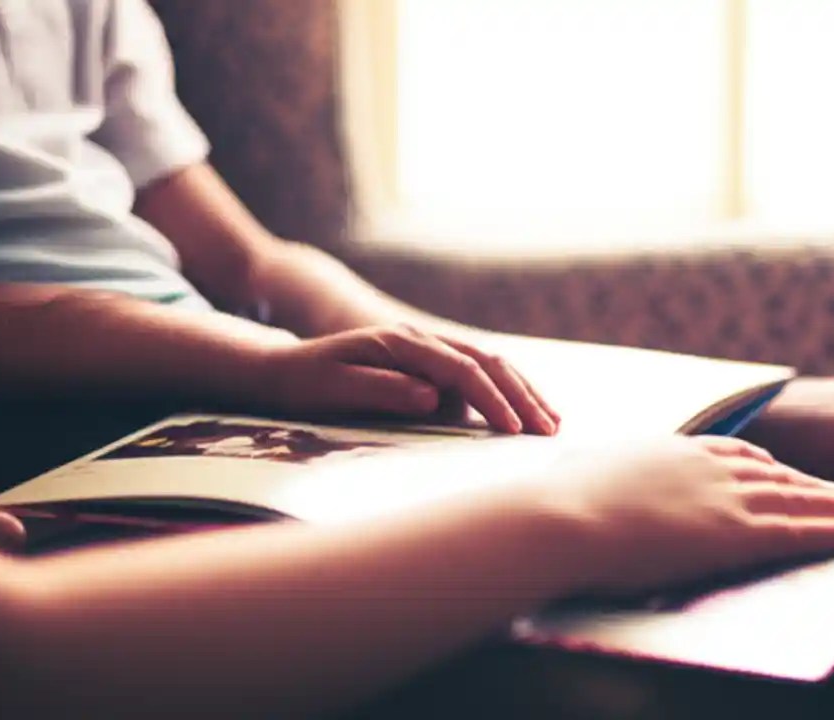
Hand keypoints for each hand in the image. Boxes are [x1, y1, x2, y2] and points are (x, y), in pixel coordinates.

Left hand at [257, 324, 560, 433]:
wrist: (282, 368)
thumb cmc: (304, 381)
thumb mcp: (334, 387)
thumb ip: (384, 389)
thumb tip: (434, 396)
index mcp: (402, 342)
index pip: (461, 368)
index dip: (491, 398)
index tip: (513, 429)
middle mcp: (421, 340)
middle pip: (487, 361)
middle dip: (523, 395)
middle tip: (550, 430)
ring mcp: (427, 350)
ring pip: (490, 364)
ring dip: (522, 391)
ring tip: (552, 421)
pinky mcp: (428, 366)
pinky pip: (477, 374)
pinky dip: (506, 392)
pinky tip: (523, 412)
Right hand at [553, 436, 833, 595]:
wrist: (559, 516)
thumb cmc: (557, 503)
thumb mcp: (589, 474)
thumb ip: (609, 477)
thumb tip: (593, 480)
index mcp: (671, 450)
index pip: (733, 453)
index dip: (767, 465)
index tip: (787, 470)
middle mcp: (706, 465)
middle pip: (775, 471)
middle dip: (813, 482)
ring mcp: (723, 496)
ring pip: (797, 497)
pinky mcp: (734, 531)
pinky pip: (799, 530)